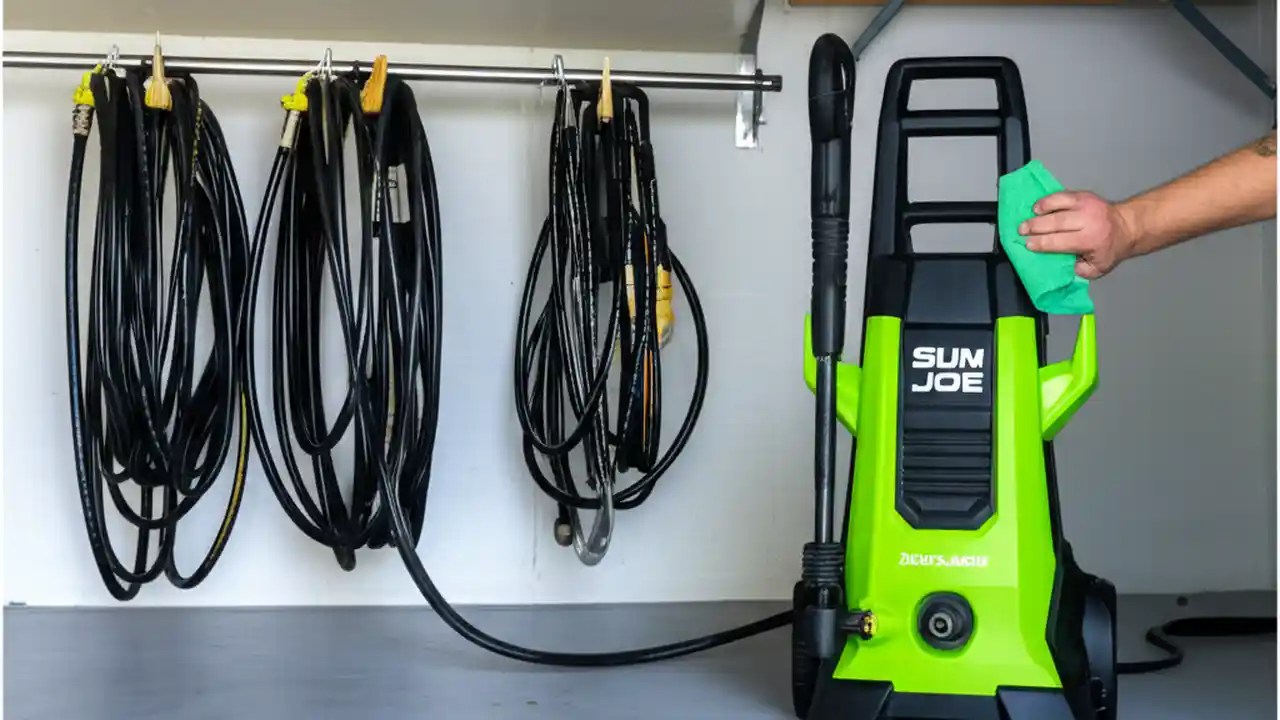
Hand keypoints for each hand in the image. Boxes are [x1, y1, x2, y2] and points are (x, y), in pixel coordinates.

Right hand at [1018, 191, 1137, 278]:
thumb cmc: (1109, 249)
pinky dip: (1049, 200)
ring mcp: (1086, 205)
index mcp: (1090, 240)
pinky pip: (1063, 195)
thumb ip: (1079, 270)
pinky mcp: (1084, 196)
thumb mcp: (1098, 268)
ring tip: (1029, 215)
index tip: (1028, 245)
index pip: (1060, 242)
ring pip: (1059, 205)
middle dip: (1036, 226)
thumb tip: (1060, 265)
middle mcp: (1088, 221)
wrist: (1128, 227)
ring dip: (1041, 209)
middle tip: (1021, 230)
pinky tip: (1038, 206)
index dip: (1042, 243)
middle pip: (1056, 222)